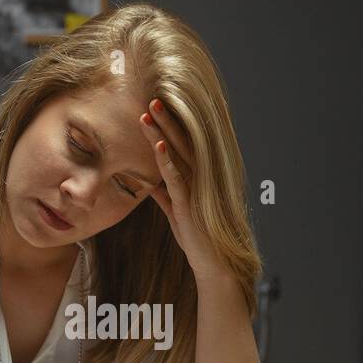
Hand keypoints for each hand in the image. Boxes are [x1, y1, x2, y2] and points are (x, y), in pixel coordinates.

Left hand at [139, 98, 225, 278]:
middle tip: (151, 97)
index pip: (181, 146)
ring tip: (148, 112)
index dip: (168, 126)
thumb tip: (151, 184)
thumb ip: (166, 195)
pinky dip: (166, 160)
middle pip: (181, 142)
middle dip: (166, 120)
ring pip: (178, 154)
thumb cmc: (197, 240)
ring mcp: (197, 189)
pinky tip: (158, 144)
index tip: (153, 108)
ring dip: (162, 132)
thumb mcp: (176, 214)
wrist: (214, 265)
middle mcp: (200, 178)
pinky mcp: (191, 203)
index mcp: (196, 178)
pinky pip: (177, 177)